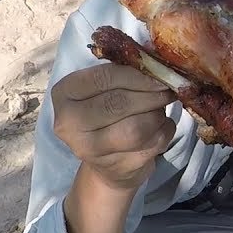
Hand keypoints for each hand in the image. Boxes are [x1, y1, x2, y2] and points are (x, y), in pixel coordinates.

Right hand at [51, 63, 177, 190]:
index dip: (136, 75)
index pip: (104, 77)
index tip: (159, 74)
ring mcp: (90, 150)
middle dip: (150, 94)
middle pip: (119, 103)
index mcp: (65, 93)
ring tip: (160, 110)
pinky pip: (152, 144)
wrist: (107, 165)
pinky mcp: (117, 167)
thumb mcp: (104, 90)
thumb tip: (158, 65)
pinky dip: (164, 131)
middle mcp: (69, 123)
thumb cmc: (106, 116)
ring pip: (138, 127)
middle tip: (168, 90)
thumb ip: (124, 74)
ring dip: (158, 115)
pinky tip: (160, 127)